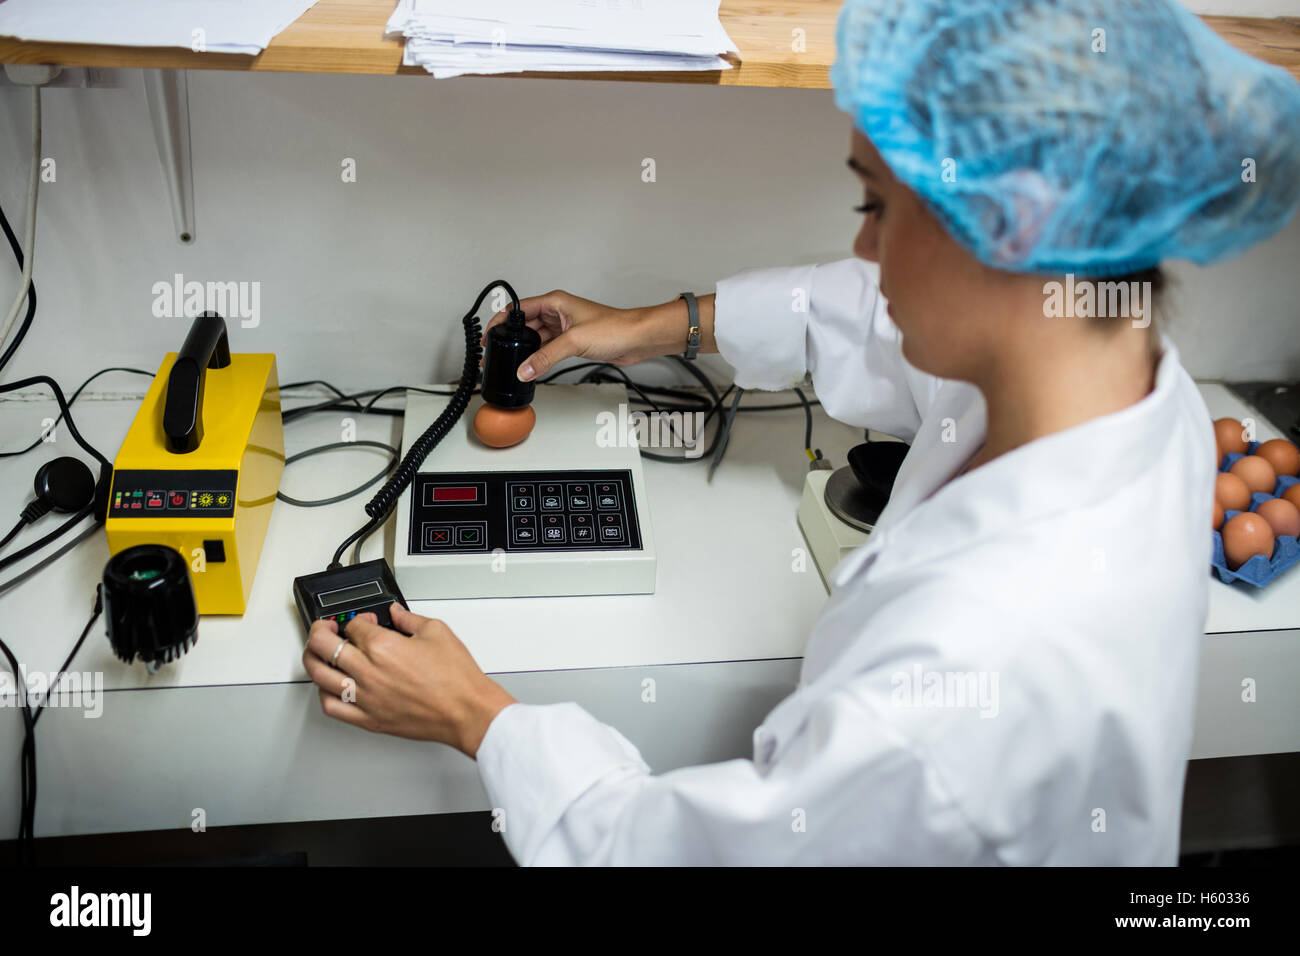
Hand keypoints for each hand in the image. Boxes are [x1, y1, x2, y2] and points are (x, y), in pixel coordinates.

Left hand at [302, 604, 516, 757]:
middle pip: (325, 646)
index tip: (367, 620)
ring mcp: (366, 697)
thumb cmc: (456, 678)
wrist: (466, 711)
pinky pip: (333, 706)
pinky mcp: (369, 719)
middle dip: (320, 631)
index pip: (353, 624)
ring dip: (313, 659)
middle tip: (324, 628)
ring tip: (316, 653)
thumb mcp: (437, 631)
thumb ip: (409, 619)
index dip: (358, 618)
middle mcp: (369, 671)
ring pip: (320, 676)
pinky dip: (324, 694)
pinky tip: (330, 686)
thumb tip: (396, 613)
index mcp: (384, 646)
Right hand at [483, 290, 692, 381]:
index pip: (518, 309)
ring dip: (526, 350)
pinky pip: (548, 349)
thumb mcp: (573, 342)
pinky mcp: (572, 341)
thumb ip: (546, 358)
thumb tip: (525, 369)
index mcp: (555, 301)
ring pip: (537, 339)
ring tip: (513, 363)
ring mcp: (564, 327)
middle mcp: (558, 312)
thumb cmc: (615, 328)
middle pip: (525, 325)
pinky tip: (533, 367)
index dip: (501, 322)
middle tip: (497, 353)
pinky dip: (540, 358)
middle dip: (512, 339)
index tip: (489, 336)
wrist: (638, 339)